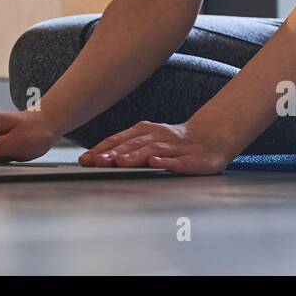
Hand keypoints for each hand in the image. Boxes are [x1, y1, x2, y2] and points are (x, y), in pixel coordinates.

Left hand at [78, 120, 239, 174]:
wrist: (210, 138)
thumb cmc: (173, 142)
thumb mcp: (147, 141)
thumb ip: (123, 148)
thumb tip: (93, 158)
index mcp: (144, 131)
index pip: (118, 140)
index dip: (101, 150)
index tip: (85, 160)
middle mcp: (157, 136)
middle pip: (133, 144)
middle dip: (114, 154)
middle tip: (98, 162)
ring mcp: (175, 146)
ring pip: (152, 150)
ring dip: (135, 156)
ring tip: (121, 163)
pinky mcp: (192, 158)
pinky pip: (178, 160)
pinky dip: (166, 161)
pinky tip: (156, 164)